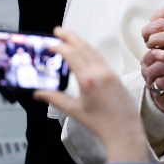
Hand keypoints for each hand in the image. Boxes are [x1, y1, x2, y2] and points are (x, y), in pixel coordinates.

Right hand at [34, 28, 150, 162]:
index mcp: (88, 80)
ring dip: (80, 42)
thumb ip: (55, 99)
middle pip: (83, 47)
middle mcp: (100, 72)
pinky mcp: (116, 76)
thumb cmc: (101, 124)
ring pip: (93, 51)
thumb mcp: (74, 111)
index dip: (59, 46)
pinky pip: (100, 58)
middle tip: (58, 30)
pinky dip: (89, 51)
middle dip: (70, 36)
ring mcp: (110, 73)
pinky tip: (83, 53)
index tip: (50, 43)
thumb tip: (38, 94)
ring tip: (69, 38)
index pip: (72, 54)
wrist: (125, 132)